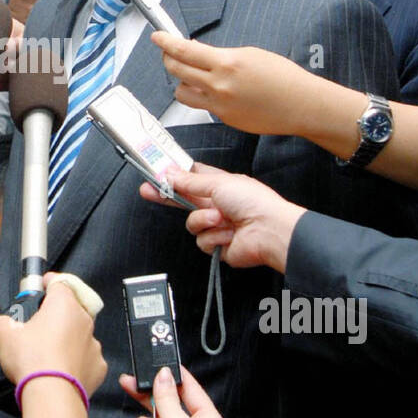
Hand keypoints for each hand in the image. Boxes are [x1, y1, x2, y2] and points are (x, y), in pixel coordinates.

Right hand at [0, 271, 106, 393]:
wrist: (52, 394)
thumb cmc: (31, 358)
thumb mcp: (6, 337)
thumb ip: (0, 323)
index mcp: (63, 305)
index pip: (60, 283)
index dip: (50, 283)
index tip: (43, 286)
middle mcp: (83, 320)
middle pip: (72, 310)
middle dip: (57, 315)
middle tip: (39, 326)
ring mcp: (93, 344)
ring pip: (80, 335)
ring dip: (68, 339)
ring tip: (50, 353)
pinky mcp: (98, 366)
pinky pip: (87, 358)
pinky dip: (77, 362)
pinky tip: (63, 370)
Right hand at [138, 164, 304, 272]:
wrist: (268, 231)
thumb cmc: (254, 202)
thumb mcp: (218, 183)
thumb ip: (190, 181)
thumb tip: (171, 173)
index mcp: (220, 185)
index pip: (191, 178)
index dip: (174, 177)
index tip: (158, 174)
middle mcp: (217, 205)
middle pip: (185, 200)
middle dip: (168, 196)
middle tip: (149, 190)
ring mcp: (217, 225)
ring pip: (192, 223)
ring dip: (204, 220)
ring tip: (220, 219)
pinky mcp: (218, 244)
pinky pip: (202, 241)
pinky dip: (214, 237)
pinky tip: (228, 234)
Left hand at [152, 35, 316, 136]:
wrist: (301, 105)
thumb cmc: (282, 77)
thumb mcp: (249, 55)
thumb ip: (220, 55)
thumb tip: (198, 53)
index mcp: (227, 63)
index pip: (184, 51)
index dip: (166, 43)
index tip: (157, 38)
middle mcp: (219, 86)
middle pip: (176, 71)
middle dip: (168, 59)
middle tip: (169, 54)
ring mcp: (219, 106)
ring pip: (182, 93)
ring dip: (182, 82)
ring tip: (193, 76)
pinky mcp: (224, 119)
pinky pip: (202, 105)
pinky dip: (204, 96)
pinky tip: (218, 90)